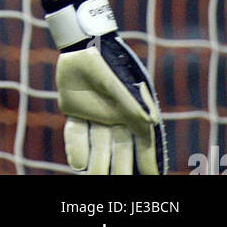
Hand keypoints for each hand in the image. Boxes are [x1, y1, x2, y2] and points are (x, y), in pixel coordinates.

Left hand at [44, 0, 166, 174]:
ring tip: (91, 177)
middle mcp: (116, 118)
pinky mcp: (75, 111)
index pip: (144, 144)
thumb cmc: (108, 61)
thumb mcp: (122, 83)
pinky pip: (77, 134)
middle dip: (119, 169)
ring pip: (98, 147)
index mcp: (132, 113)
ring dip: (96, 164)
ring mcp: (95, 116)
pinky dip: (76, 149)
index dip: (148, 162)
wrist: (83, 42)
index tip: (151, 178)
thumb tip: (150, 125)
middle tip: (117, 183)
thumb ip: (133, 104)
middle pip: (120, 151)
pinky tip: (77, 164)